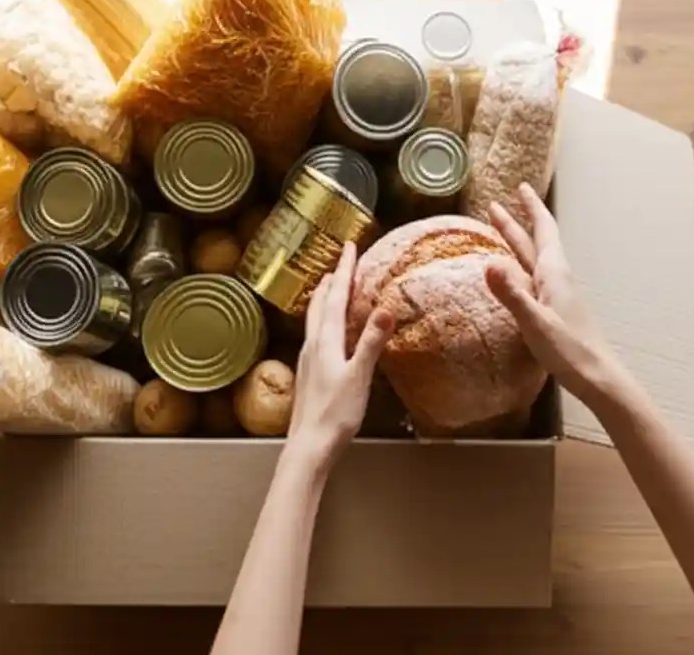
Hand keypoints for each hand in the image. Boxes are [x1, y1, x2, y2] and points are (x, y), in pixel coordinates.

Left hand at [289, 241, 393, 470]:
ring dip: (324, 298)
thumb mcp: (359, 376)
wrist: (309, 446)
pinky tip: (327, 330)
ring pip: (314, 318)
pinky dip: (323, 319)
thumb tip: (385, 308)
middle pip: (320, 303)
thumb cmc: (335, 414)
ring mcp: (307, 359)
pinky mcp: (308, 372)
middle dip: (332, 279)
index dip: (344, 270)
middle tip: (341, 260)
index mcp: (325, 341)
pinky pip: (315, 334)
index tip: (350, 246)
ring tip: (329, 286)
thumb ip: (372, 342)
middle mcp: (312, 345)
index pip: (335, 296)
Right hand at [483, 183, 624, 401]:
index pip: (542, 231)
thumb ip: (512, 293)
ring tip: (503, 231)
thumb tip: (488, 262)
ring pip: (533, 259)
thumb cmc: (570, 350)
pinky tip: (514, 274)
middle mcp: (556, 278)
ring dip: (518, 243)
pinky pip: (532, 277)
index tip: (520, 187)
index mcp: (554, 274)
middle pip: (535, 242)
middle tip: (496, 205)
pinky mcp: (554, 309)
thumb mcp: (535, 323)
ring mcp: (556, 294)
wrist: (598, 377)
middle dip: (516, 223)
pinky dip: (519, 265)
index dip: (531, 208)